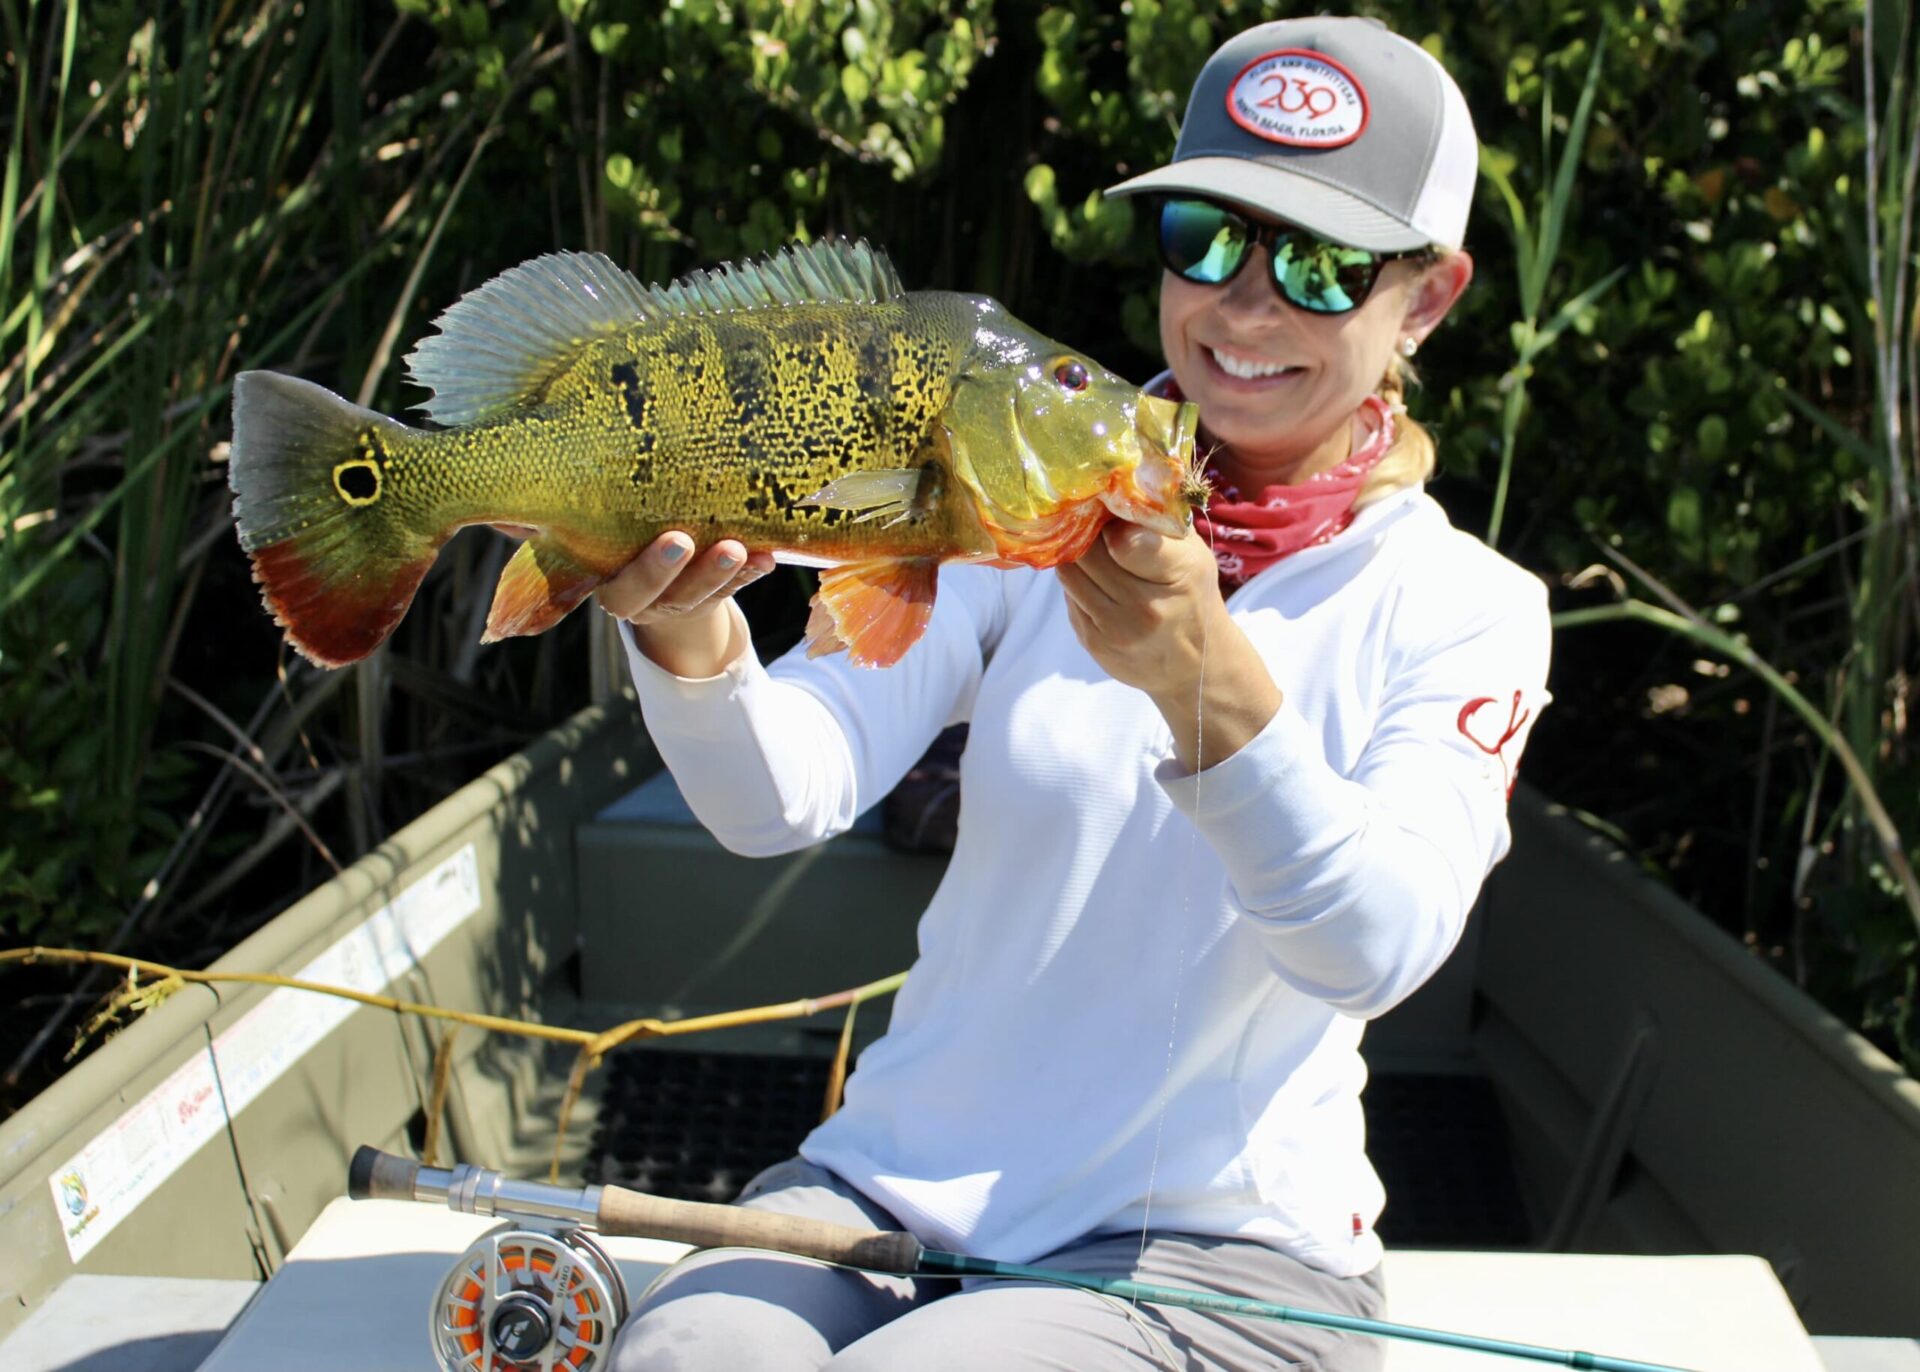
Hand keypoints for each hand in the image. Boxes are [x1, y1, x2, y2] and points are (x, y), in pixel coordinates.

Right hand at [594, 531, 773, 676]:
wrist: (644, 567)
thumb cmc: (622, 540)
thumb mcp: (614, 539)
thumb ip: (625, 524)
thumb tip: (629, 470)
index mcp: (610, 586)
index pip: (628, 590)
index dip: (652, 571)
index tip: (680, 541)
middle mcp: (640, 604)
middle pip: (672, 598)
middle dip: (702, 575)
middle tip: (729, 549)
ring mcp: (673, 607)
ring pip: (701, 597)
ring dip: (727, 574)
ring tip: (748, 551)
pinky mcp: (704, 601)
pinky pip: (728, 590)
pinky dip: (748, 574)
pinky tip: (765, 561)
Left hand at [1056, 522, 1224, 698]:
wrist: (1193, 664)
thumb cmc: (1192, 595)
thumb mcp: (1192, 554)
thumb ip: (1158, 524)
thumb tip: (1111, 490)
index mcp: (1178, 575)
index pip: (1124, 540)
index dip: (1108, 520)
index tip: (1109, 510)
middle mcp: (1144, 608)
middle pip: (1088, 552)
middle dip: (1085, 531)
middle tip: (1088, 518)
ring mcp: (1114, 630)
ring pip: (1070, 573)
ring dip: (1074, 554)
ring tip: (1088, 545)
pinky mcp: (1092, 642)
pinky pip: (1068, 596)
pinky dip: (1075, 580)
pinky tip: (1091, 576)